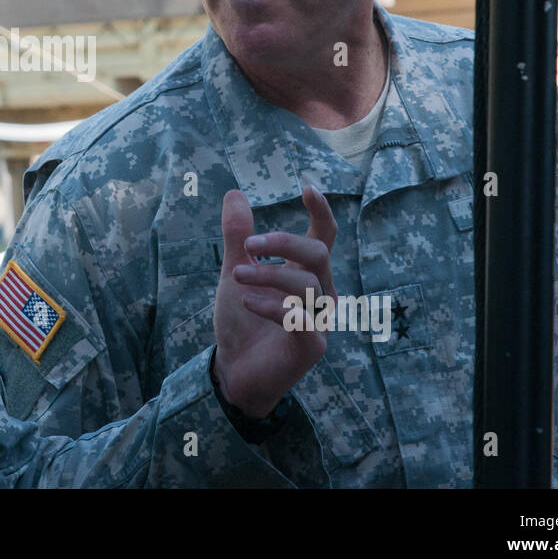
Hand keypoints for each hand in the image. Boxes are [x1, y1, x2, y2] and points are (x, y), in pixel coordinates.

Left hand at [212, 185, 338, 417]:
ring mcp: (319, 320)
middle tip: (247, 244)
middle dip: (283, 243)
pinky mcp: (312, 346)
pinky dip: (273, 307)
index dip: (321, 212)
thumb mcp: (235, 271)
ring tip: (236, 275)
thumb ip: (237, 236)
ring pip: (307, 283)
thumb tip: (234, 193)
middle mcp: (318, 292)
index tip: (308, 189)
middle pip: (318, 254)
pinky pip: (301, 319)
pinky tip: (248, 303)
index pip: (323, 236)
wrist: (234, 370)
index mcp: (303, 271)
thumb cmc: (242, 320)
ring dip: (268, 274)